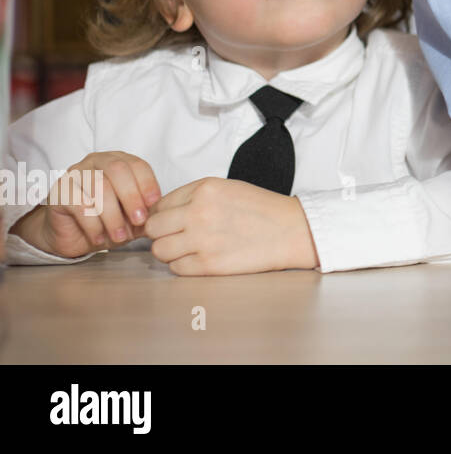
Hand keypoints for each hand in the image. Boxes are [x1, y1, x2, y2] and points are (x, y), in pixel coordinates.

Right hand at [10, 151, 161, 257]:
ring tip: (120, 237)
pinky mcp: (59, 191)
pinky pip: (79, 205)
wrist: (73, 235)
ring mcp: (76, 174)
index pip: (137, 165)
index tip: (154, 204)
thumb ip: (146, 212)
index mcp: (119, 161)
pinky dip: (93, 225)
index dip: (147, 183)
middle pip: (118, 170)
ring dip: (113, 216)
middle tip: (139, 220)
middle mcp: (97, 162)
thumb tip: (162, 213)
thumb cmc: (106, 221)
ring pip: (99, 188)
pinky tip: (99, 239)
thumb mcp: (131, 217)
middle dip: (132, 197)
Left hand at [145, 177, 319, 274]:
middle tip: (177, 237)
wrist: (291, 231)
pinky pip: (176, 268)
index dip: (164, 216)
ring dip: (170, 251)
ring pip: (159, 250)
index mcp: (204, 189)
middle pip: (153, 228)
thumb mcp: (227, 188)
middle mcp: (199, 212)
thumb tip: (161, 214)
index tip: (172, 223)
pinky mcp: (209, 264)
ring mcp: (203, 239)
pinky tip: (202, 258)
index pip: (159, 205)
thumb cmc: (261, 210)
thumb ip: (194, 197)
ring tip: (189, 249)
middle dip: (161, 234)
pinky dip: (185, 265)